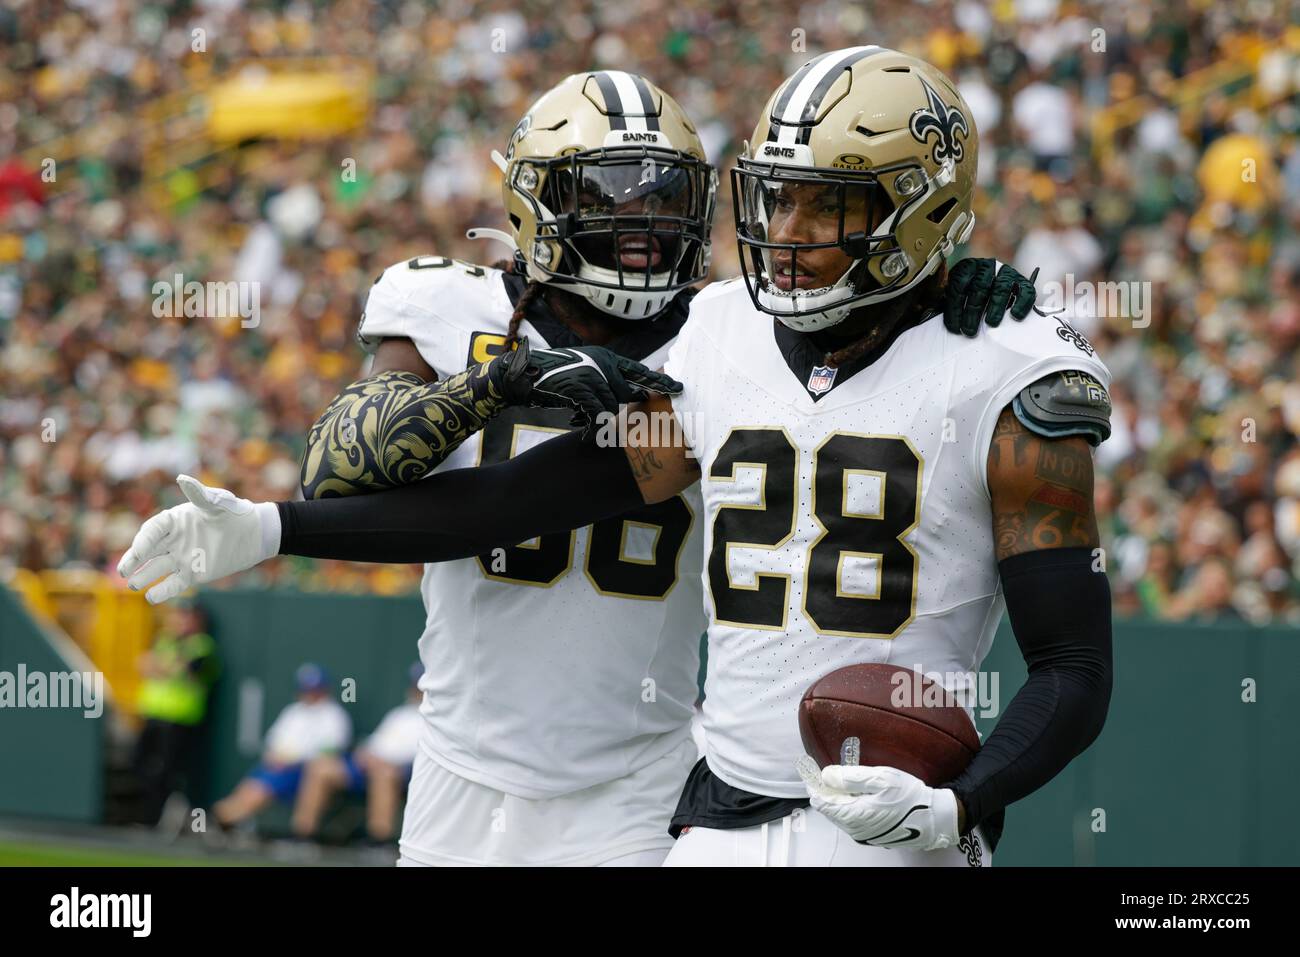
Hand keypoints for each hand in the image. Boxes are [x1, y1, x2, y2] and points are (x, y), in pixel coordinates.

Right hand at [117, 475, 280, 603]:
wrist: (253, 533)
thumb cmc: (233, 512)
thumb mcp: (217, 503)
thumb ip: (199, 494)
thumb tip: (183, 479)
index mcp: (173, 521)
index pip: (153, 530)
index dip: (144, 540)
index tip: (139, 550)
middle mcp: (172, 540)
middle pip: (148, 551)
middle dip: (134, 560)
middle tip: (123, 570)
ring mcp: (181, 558)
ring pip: (157, 569)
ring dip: (144, 576)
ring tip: (133, 584)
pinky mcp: (192, 573)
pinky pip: (173, 583)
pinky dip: (163, 591)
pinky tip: (152, 597)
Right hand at [492, 337, 682, 436]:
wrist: (522, 376)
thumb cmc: (552, 379)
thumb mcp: (582, 373)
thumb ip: (604, 382)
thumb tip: (627, 397)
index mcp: (605, 357)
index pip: (639, 371)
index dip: (660, 381)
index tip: (680, 388)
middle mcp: (602, 362)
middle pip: (623, 394)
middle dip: (614, 408)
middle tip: (601, 416)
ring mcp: (592, 374)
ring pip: (610, 406)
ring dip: (595, 418)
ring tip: (579, 421)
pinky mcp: (581, 388)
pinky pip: (598, 414)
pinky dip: (591, 425)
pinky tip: (580, 428)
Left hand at [797, 757, 959, 850]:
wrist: (935, 817)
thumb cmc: (910, 797)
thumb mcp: (881, 778)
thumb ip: (851, 777)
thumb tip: (827, 775)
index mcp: (855, 815)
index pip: (822, 803)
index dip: (815, 786)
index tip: (813, 772)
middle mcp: (857, 830)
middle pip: (830, 810)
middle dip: (827, 792)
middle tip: (830, 774)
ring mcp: (865, 835)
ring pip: (841, 816)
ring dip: (839, 800)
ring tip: (845, 783)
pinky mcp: (873, 836)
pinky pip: (853, 821)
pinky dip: (850, 807)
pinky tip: (860, 796)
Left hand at [943, 258, 1038, 336]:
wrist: (993, 286)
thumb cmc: (969, 296)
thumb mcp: (956, 297)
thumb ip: (953, 306)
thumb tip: (952, 326)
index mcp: (966, 268)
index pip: (959, 285)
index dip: (955, 308)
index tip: (955, 328)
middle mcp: (986, 266)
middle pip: (980, 286)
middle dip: (974, 311)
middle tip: (970, 330)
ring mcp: (1006, 272)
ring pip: (1002, 287)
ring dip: (996, 307)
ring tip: (991, 324)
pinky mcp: (1022, 281)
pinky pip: (1025, 291)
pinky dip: (1021, 303)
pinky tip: (1015, 316)